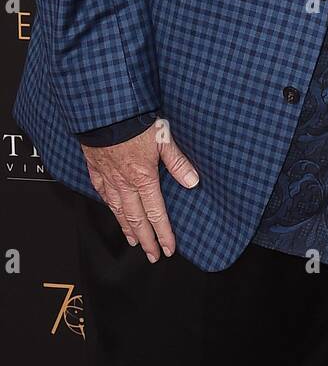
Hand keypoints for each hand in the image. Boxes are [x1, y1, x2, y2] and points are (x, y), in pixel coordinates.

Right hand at [80, 121, 198, 261]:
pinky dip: (108, 205)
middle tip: (152, 256)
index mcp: (143, 177)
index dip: (163, 234)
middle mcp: (124, 182)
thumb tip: (193, 181)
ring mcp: (108, 176)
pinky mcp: (95, 167)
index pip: (156, 214)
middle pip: (136, 218)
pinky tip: (111, 209)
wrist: (104, 109)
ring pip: (117, 209)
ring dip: (127, 227)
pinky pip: (101, 192)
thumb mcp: (164, 137)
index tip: (168, 249)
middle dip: (146, 240)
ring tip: (134, 241)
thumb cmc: (135, 119)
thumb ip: (178, 161)